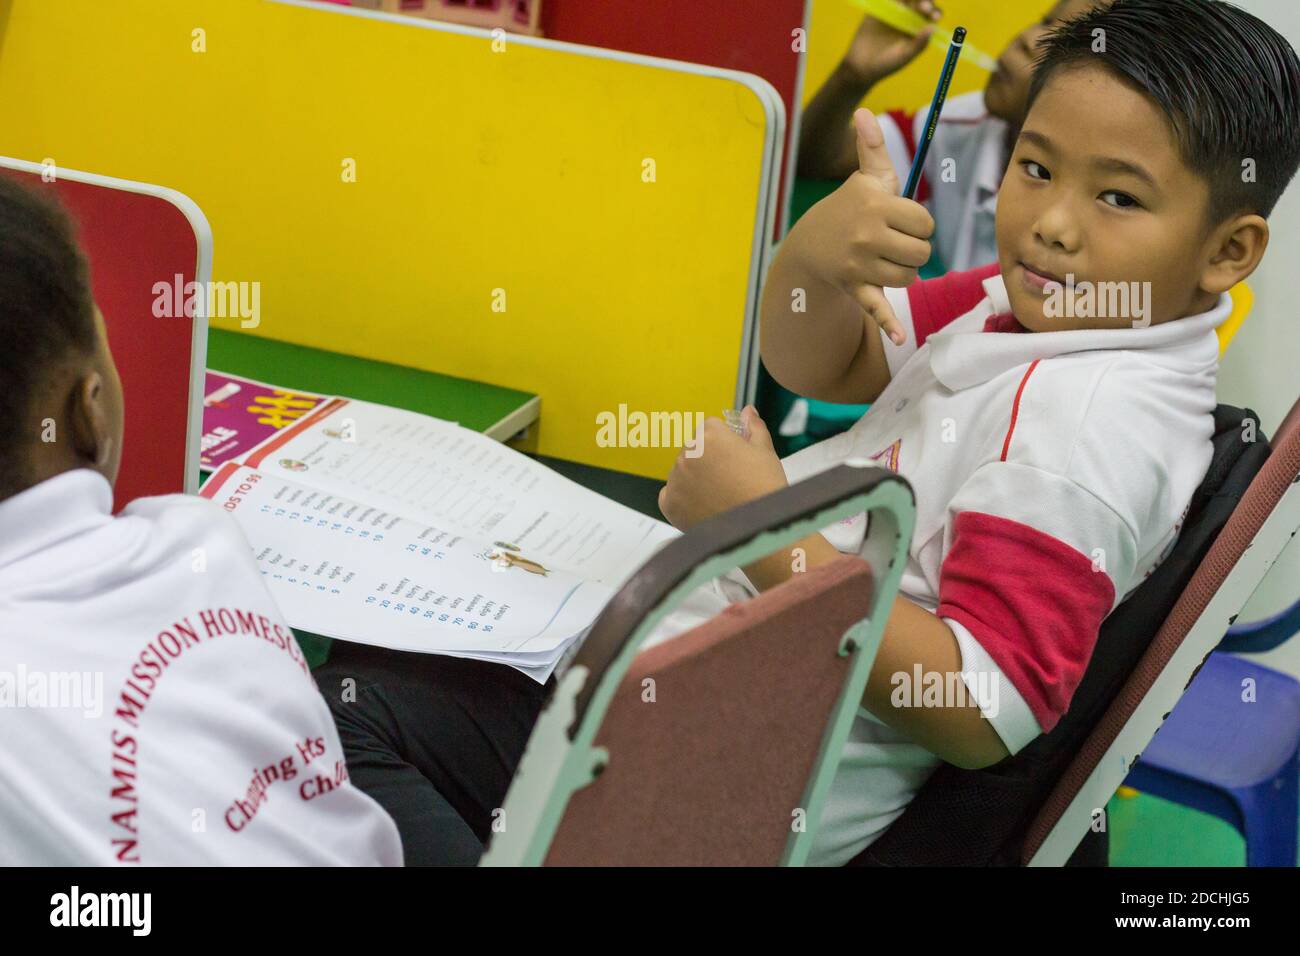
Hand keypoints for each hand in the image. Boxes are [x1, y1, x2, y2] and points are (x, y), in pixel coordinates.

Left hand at [658, 406, 787, 531]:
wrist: (758, 530)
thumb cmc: (764, 490)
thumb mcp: (765, 452)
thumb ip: (753, 427)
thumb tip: (748, 411)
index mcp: (709, 436)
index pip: (710, 428)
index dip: (726, 442)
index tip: (735, 458)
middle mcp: (687, 454)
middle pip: (694, 449)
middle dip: (708, 460)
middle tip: (730, 481)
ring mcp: (675, 480)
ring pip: (683, 472)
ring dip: (695, 479)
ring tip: (720, 496)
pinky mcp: (669, 504)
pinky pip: (671, 495)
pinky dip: (683, 500)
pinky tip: (704, 506)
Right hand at [787, 108, 933, 344]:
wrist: (810, 248)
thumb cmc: (849, 209)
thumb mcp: (863, 180)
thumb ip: (872, 148)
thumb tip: (865, 113)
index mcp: (875, 205)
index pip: (924, 221)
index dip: (918, 225)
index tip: (900, 223)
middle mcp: (867, 234)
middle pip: (921, 252)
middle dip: (913, 251)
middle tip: (892, 245)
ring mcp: (859, 263)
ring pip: (909, 277)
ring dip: (903, 273)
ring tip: (884, 263)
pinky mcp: (854, 288)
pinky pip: (876, 307)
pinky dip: (888, 323)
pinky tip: (900, 338)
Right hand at [841, 1, 940, 85]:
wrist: (860, 66)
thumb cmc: (886, 65)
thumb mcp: (904, 56)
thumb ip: (918, 44)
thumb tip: (933, 27)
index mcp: (919, 28)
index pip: (931, 14)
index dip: (934, 12)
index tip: (933, 16)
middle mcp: (909, 17)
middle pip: (920, 1)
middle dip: (924, 0)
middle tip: (922, 6)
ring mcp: (895, 10)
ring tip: (907, 0)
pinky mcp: (880, 7)